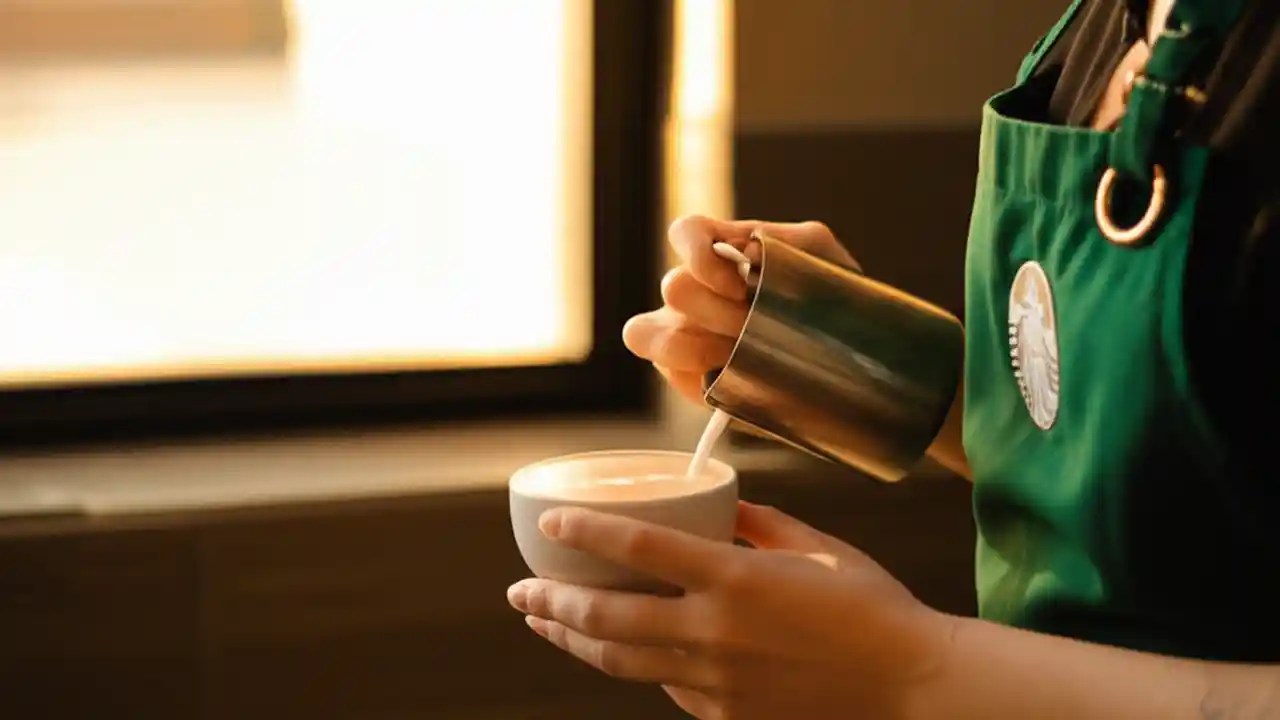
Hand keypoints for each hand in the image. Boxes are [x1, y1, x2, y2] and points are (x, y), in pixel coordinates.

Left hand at [506, 501, 953, 719]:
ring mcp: (715, 681)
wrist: (912, 688)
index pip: (639, 550)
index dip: (585, 533)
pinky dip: (640, 667)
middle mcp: (713, 631)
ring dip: (574, 643)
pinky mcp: (726, 715)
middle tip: (520, 592)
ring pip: (622, 662)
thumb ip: (760, 525)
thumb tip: (722, 510)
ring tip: (545, 626)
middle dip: (552, 604)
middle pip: (607, 619)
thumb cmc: (874, 608)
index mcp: (735, 578)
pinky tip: (628, 655)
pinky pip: (667, 688)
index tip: (552, 522)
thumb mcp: (818, 546)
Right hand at [625, 216, 858, 402]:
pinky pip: (665, 369)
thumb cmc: (828, 303)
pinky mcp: (682, 373)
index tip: (741, 285)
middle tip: (755, 329)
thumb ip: (794, 242)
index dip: (700, 255)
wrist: (844, 362)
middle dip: (719, 313)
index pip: (686, 233)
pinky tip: (728, 375)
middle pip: (675, 287)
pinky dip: (691, 375)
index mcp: (721, 251)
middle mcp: (694, 288)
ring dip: (700, 345)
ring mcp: (680, 330)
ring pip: (650, 331)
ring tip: (740, 356)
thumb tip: (750, 248)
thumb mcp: (824, 261)